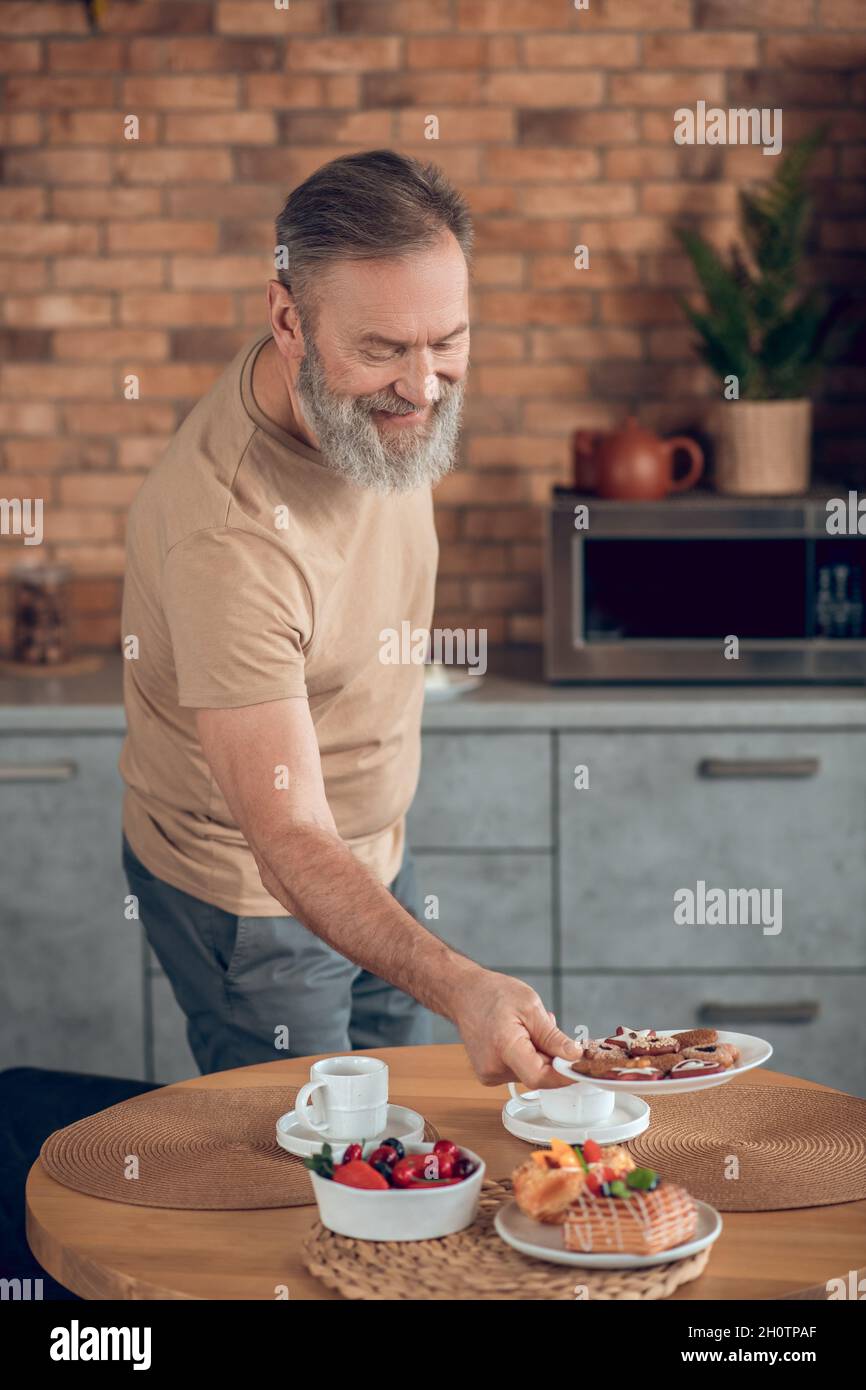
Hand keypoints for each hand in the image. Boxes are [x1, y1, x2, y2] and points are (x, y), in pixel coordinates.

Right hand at [449, 968, 581, 1088]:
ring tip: (529, 1027)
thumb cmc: (493, 994)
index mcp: (504, 1047)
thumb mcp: (530, 1006)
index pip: (540, 1077)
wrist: (463, 994)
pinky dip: (527, 1056)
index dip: (563, 1074)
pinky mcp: (489, 1075)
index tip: (578, 1063)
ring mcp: (489, 1074)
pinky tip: (519, 1036)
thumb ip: (553, 1036)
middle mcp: (493, 1068)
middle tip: (548, 1028)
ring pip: (529, 1072)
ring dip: (539, 1054)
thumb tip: (574, 1056)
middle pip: (537, 1075)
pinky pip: (518, 1070)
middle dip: (551, 1056)